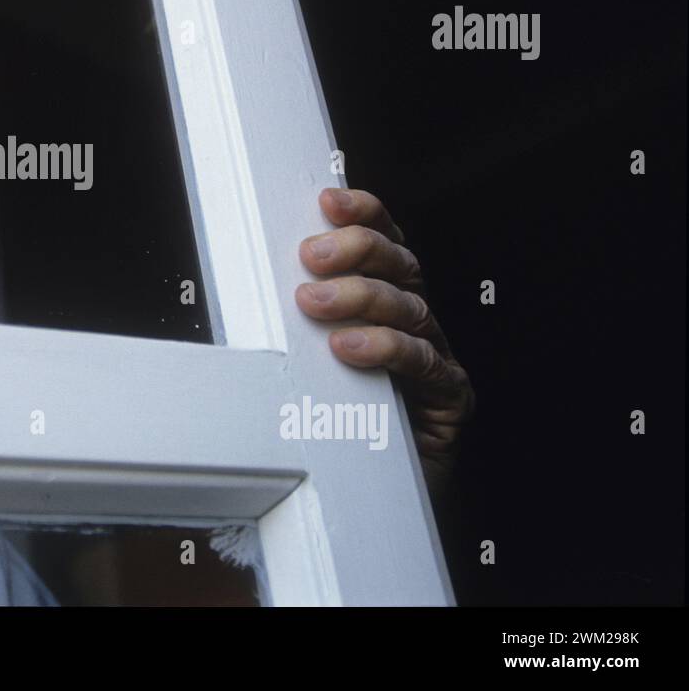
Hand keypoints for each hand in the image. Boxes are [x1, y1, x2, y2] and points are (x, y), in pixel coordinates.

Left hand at [293, 187, 473, 497]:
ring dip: (360, 298)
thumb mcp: (306, 357)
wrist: (376, 490)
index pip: (384, 241)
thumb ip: (294, 320)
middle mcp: (414, 319)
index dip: (363, 214)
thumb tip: (243, 282)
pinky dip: (385, 350)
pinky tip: (349, 348)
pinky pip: (424, 363)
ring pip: (409, 308)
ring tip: (314, 303)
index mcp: (385, 298)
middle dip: (357, 250)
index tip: (328, 199)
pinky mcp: (448, 397)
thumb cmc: (337, 417)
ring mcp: (435, 356)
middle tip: (312, 254)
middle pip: (400, 265)